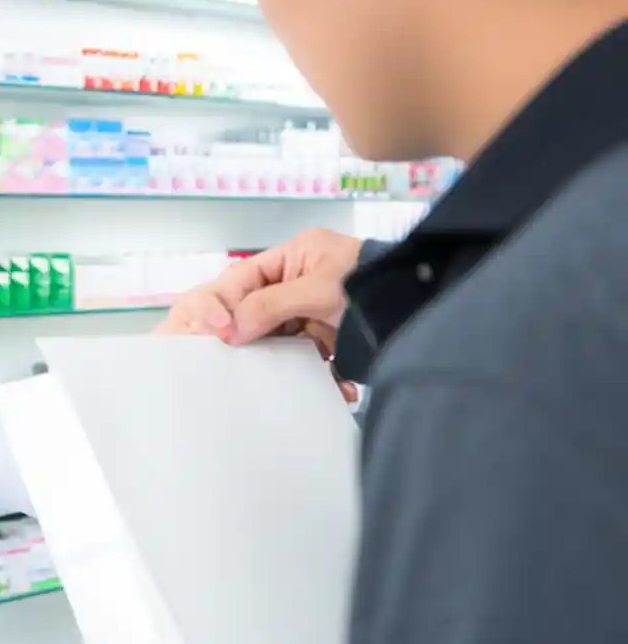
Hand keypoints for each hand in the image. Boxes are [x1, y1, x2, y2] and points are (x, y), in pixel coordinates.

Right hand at [156, 229, 362, 400]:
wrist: (425, 304)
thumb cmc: (374, 281)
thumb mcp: (320, 290)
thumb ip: (272, 305)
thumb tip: (231, 329)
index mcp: (292, 257)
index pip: (241, 278)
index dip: (222, 303)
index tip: (219, 331)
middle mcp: (295, 282)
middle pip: (251, 310)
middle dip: (242, 334)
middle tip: (226, 354)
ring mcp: (310, 312)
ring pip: (273, 338)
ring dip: (274, 361)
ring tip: (266, 377)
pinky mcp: (325, 339)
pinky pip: (302, 358)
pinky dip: (309, 376)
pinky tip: (328, 386)